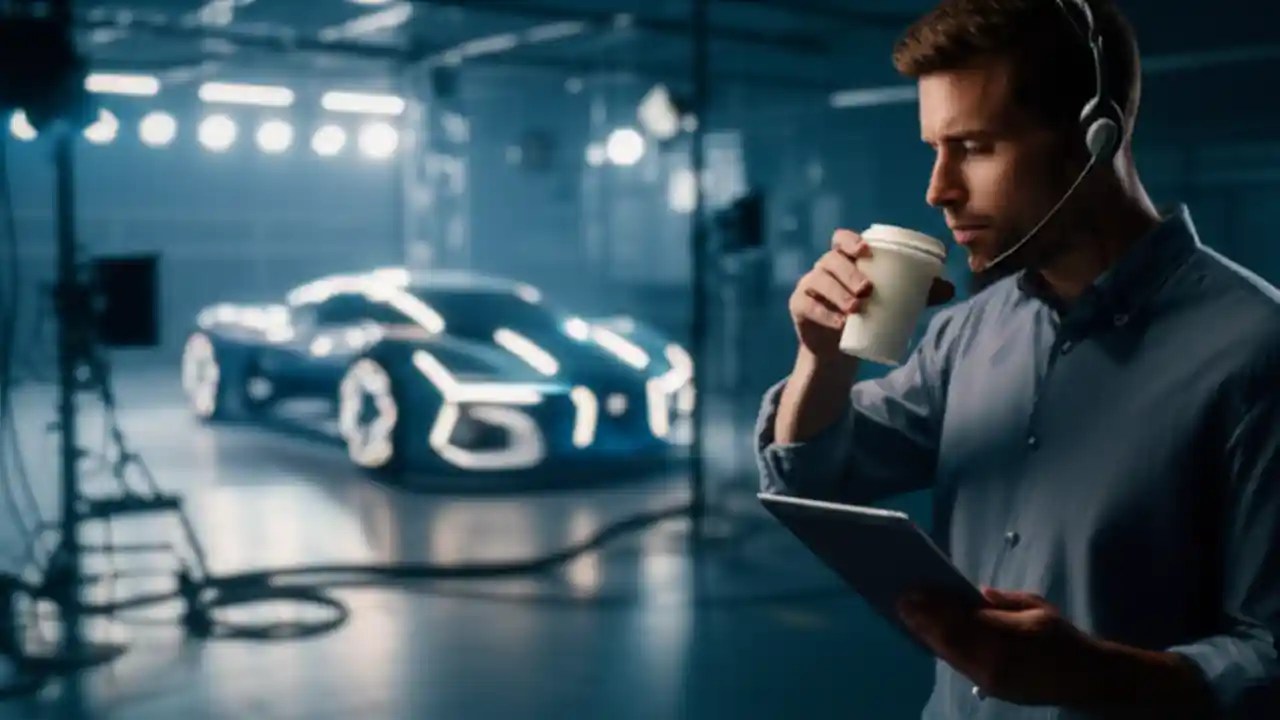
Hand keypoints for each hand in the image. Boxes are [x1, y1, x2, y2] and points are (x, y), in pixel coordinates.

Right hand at [789, 229, 955, 358]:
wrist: (840, 348)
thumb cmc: (868, 315)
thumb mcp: (893, 302)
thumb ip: (920, 294)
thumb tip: (949, 288)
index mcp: (845, 258)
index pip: (841, 239)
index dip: (851, 241)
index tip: (866, 253)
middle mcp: (824, 267)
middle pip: (831, 260)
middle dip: (849, 273)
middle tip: (867, 291)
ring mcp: (808, 285)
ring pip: (819, 282)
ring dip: (838, 294)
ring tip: (856, 309)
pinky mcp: (799, 306)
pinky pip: (807, 305)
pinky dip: (824, 314)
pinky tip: (840, 323)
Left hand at [896, 587, 1101, 706]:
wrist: (1087, 680)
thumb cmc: (1063, 638)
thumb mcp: (1038, 609)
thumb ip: (1005, 601)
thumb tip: (976, 592)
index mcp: (1008, 638)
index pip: (960, 619)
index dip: (933, 605)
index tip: (912, 590)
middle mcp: (994, 663)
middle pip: (948, 638)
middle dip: (922, 619)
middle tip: (901, 600)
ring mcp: (990, 680)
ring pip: (949, 654)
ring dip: (926, 634)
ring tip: (907, 616)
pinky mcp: (989, 688)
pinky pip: (959, 665)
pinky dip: (941, 648)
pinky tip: (929, 635)